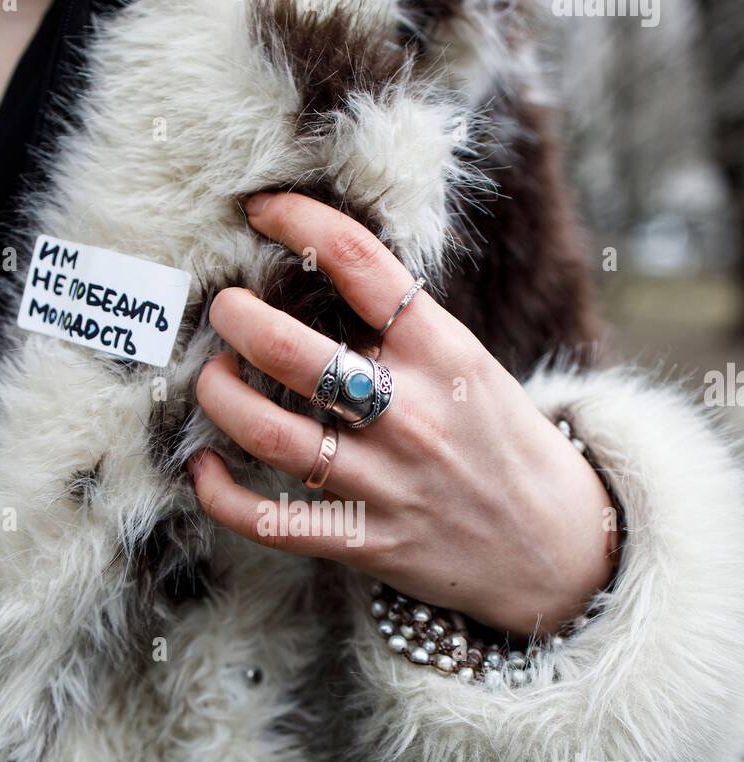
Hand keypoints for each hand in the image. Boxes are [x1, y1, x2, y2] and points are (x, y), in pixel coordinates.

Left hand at [189, 192, 618, 636]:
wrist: (556, 551)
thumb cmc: (505, 445)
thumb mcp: (472, 368)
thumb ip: (404, 332)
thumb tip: (317, 279)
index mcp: (444, 353)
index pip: (360, 263)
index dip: (297, 220)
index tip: (261, 210)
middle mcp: (411, 413)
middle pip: (290, 349)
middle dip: (235, 317)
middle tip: (223, 309)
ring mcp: (384, 482)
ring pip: (266, 430)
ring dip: (217, 394)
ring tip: (213, 376)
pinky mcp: (365, 542)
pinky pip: (268, 521)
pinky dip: (219, 493)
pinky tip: (204, 466)